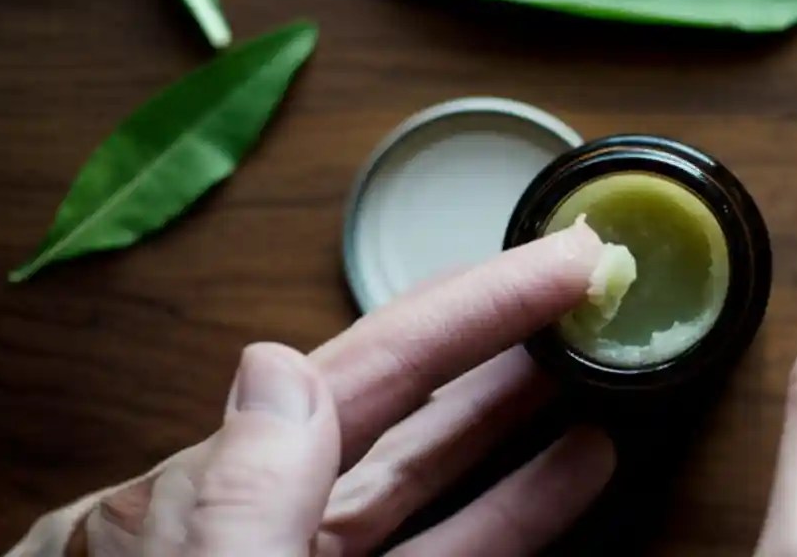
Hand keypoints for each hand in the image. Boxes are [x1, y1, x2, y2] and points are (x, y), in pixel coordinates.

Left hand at [18, 223, 614, 555]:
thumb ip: (234, 497)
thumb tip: (274, 365)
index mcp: (209, 508)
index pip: (360, 376)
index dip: (469, 311)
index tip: (558, 266)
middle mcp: (262, 534)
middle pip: (400, 413)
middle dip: (491, 346)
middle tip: (573, 296)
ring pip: (430, 484)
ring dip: (514, 427)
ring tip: (586, 375)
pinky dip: (512, 516)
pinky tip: (569, 481)